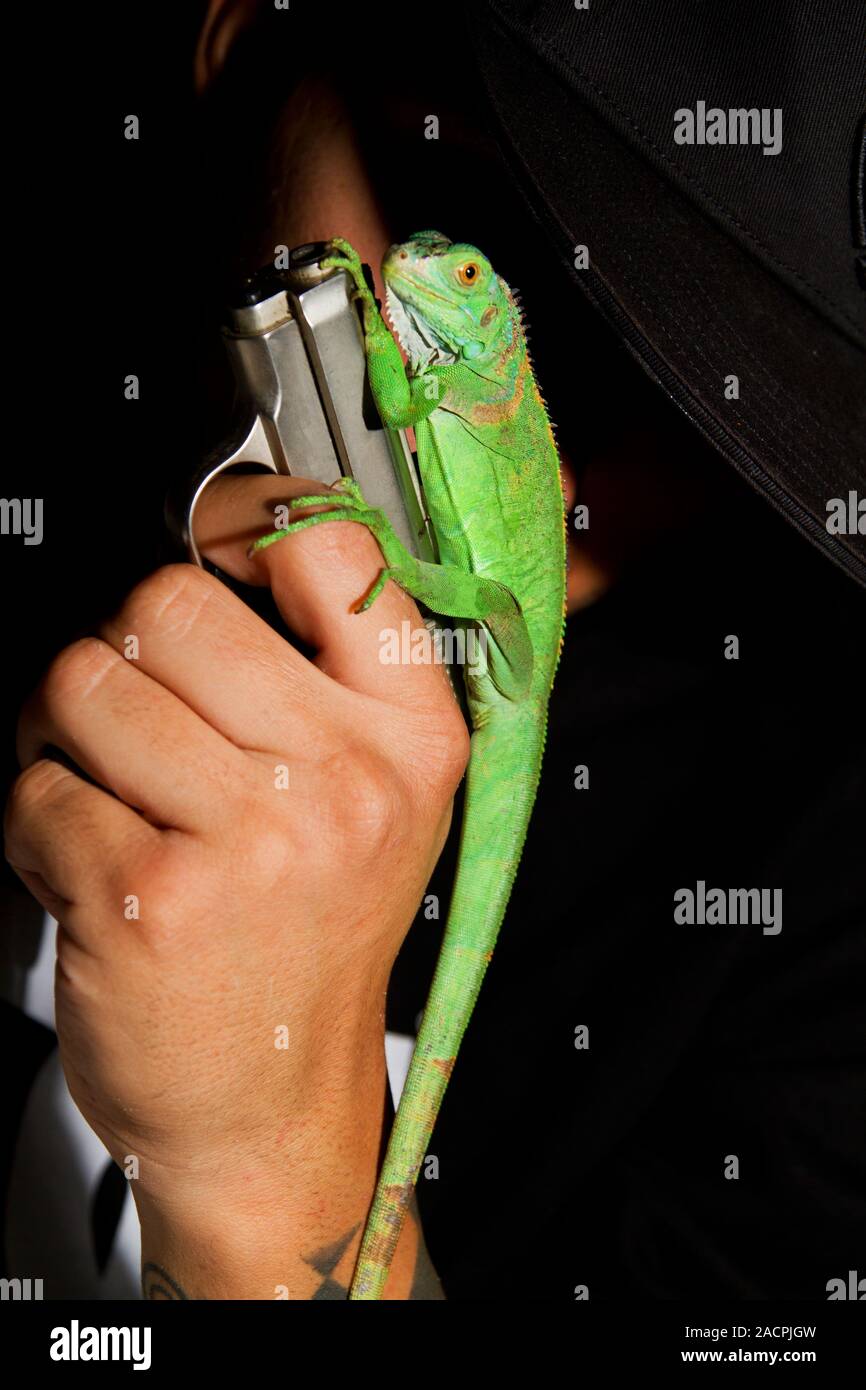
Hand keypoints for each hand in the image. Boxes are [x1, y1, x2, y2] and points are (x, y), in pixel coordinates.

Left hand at [4, 473, 467, 1295]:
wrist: (271, 1110)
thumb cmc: (310, 944)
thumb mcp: (378, 805)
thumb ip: (331, 676)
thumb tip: (243, 538)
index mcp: (411, 740)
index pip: (331, 550)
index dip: (243, 523)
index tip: (210, 549)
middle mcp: (345, 782)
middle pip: (169, 604)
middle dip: (123, 655)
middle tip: (137, 724)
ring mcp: (252, 840)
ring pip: (84, 681)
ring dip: (66, 735)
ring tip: (113, 798)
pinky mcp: (151, 896)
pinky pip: (36, 787)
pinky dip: (37, 820)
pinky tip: (91, 868)